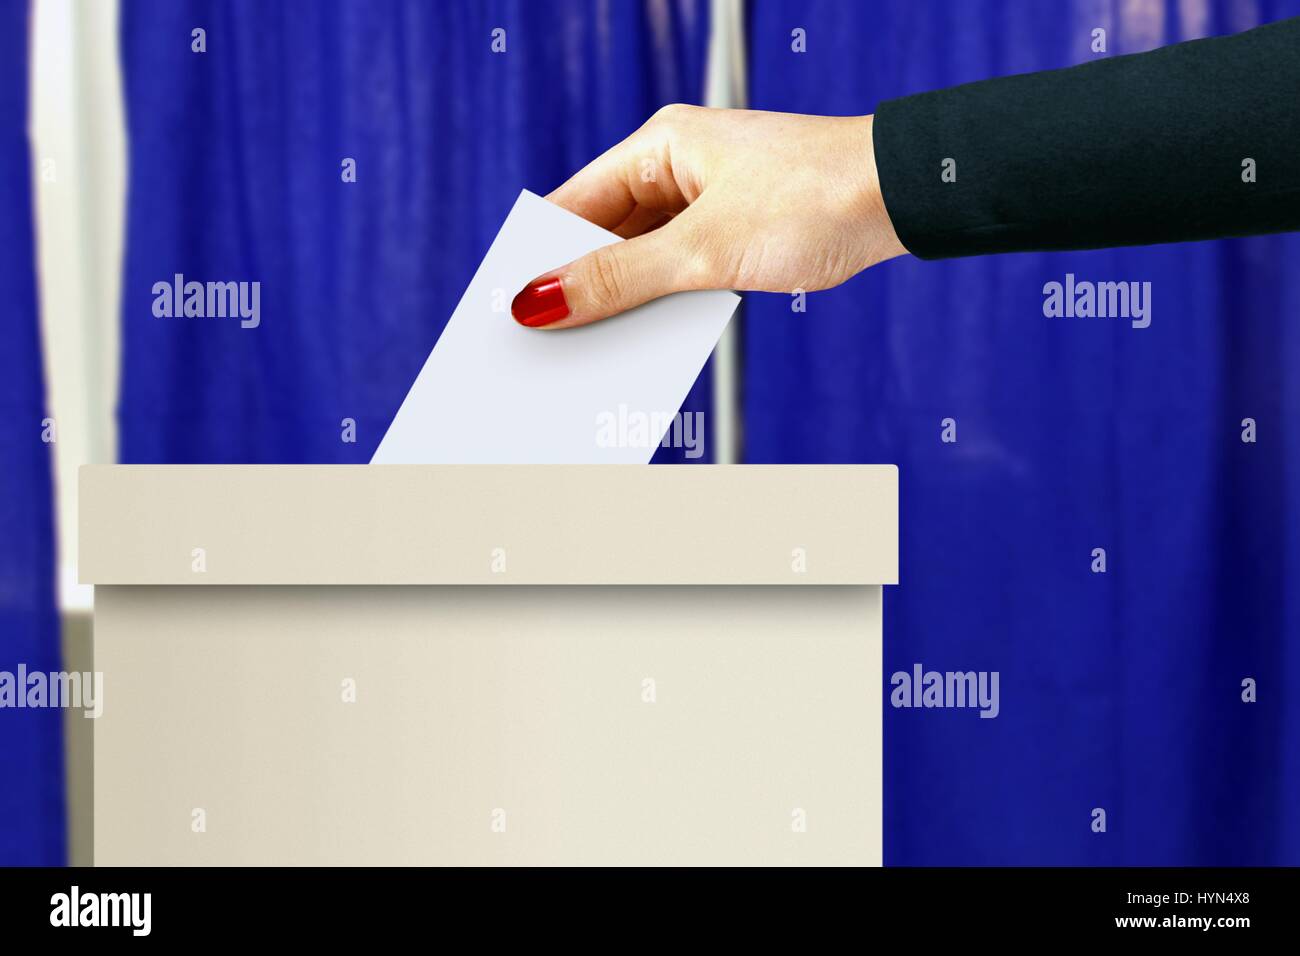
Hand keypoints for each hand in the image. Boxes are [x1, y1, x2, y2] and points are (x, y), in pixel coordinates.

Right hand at [510, 105, 907, 328]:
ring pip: (645, 261)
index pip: (575, 204)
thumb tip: (543, 302)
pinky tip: (647, 346)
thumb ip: (620, 280)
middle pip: (606, 236)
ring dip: (624, 305)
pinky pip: (683, 274)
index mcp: (661, 148)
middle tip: (546, 347)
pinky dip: (664, 306)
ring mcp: (711, 203)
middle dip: (581, 289)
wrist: (905, 198)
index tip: (512, 311)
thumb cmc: (812, 199)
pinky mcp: (740, 234)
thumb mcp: (703, 250)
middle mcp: (680, 170)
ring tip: (591, 357)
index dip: (541, 257)